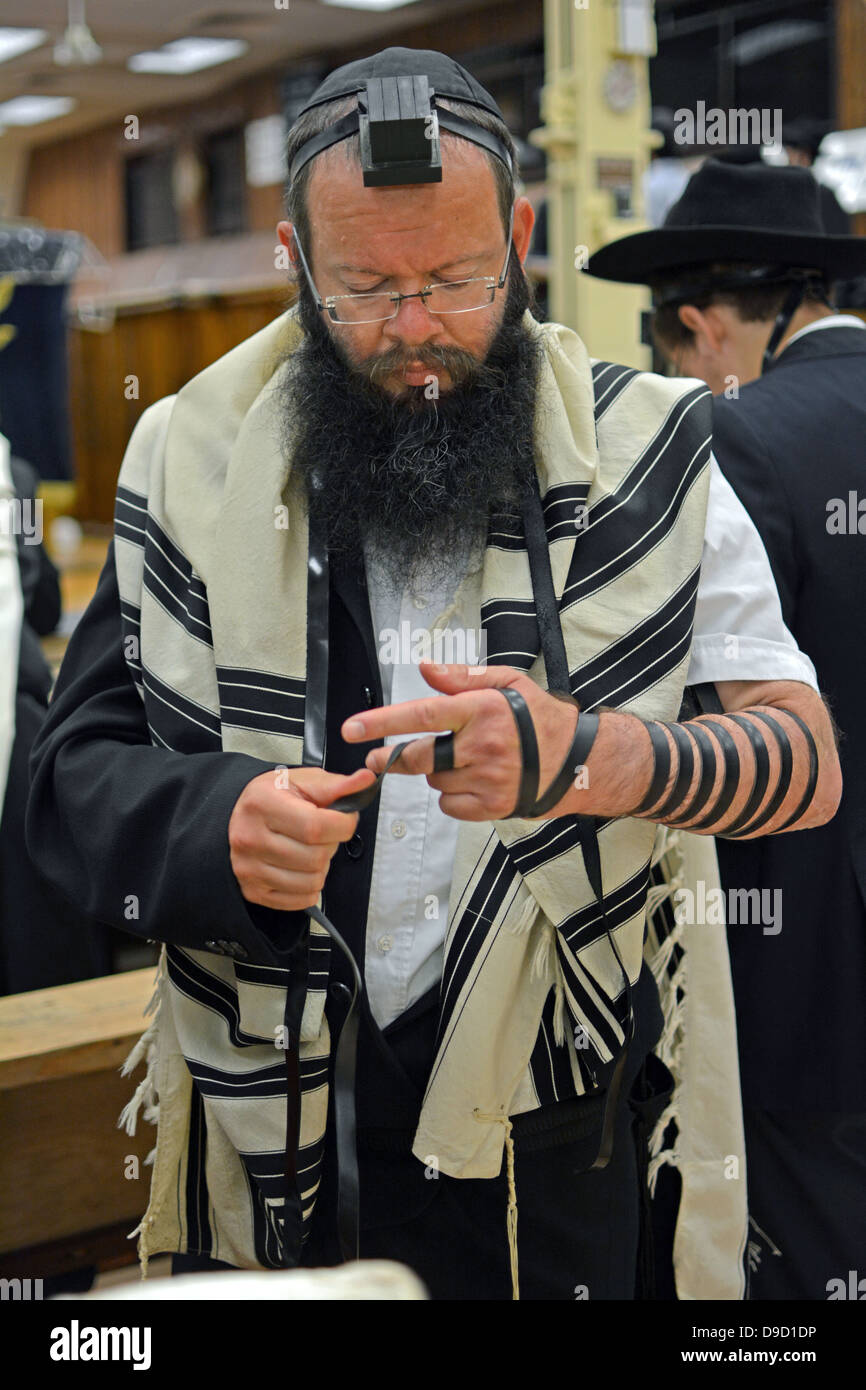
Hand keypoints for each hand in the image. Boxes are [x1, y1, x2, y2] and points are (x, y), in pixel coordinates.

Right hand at [229, 765, 375, 909]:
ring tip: (310, 849)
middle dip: (331, 845)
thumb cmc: (270, 799)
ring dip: (322, 866)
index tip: (345, 819)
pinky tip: (302, 867)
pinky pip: (301, 900)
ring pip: (312, 880)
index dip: (343, 825)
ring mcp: (250, 868)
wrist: (237, 817)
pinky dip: (311, 886)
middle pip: (316, 856)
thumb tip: (365, 780)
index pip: (316, 827)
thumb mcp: (301, 781)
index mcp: (263, 805)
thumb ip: (337, 785)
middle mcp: (251, 838)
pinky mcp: (255, 891)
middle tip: (323, 834)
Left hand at [341, 661, 579, 821]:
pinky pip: (449, 805)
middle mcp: (483, 745)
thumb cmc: (539, 718)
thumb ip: (462, 676)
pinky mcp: (493, 806)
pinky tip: (472, 782)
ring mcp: (488, 779)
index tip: (352, 728)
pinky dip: (452, 796)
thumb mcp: (507, 682)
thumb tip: (425, 667)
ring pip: (434, 781)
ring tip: (463, 761)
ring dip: (436, 773)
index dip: (383, 722)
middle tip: (380, 758)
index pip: (423, 714)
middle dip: (393, 758)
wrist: (578, 761)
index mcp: (482, 710)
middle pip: (419, 757)